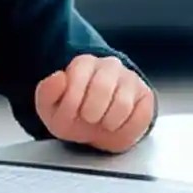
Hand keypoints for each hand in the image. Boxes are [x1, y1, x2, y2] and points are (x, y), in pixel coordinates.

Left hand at [34, 54, 155, 153]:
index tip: (72, 113)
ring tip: (103, 121)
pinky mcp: (145, 95)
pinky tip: (118, 124)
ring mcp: (130, 79)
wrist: (99, 128)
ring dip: (108, 122)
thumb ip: (47, 92)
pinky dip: (126, 129)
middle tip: (89, 118)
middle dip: (91, 113)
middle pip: (101, 89)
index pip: (77, 81)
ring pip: (122, 104)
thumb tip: (59, 77)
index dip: (72, 105)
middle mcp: (109, 65)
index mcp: (83, 64)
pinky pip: (140, 116)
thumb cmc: (75, 115)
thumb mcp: (51, 109)